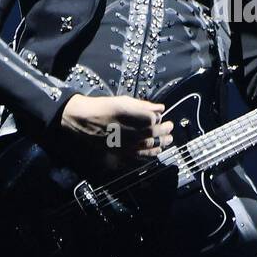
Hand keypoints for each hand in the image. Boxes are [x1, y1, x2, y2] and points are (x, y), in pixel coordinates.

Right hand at [59, 94, 173, 167]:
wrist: (87, 120)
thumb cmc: (106, 107)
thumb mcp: (126, 101)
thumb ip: (146, 106)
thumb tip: (160, 108)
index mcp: (143, 119)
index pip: (158, 119)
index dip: (161, 118)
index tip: (162, 116)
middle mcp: (140, 133)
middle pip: (157, 134)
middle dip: (166, 131)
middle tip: (170, 128)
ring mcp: (133, 144)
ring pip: (152, 146)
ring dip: (161, 143)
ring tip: (167, 141)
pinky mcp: (124, 152)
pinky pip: (141, 155)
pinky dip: (151, 154)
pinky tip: (155, 152)